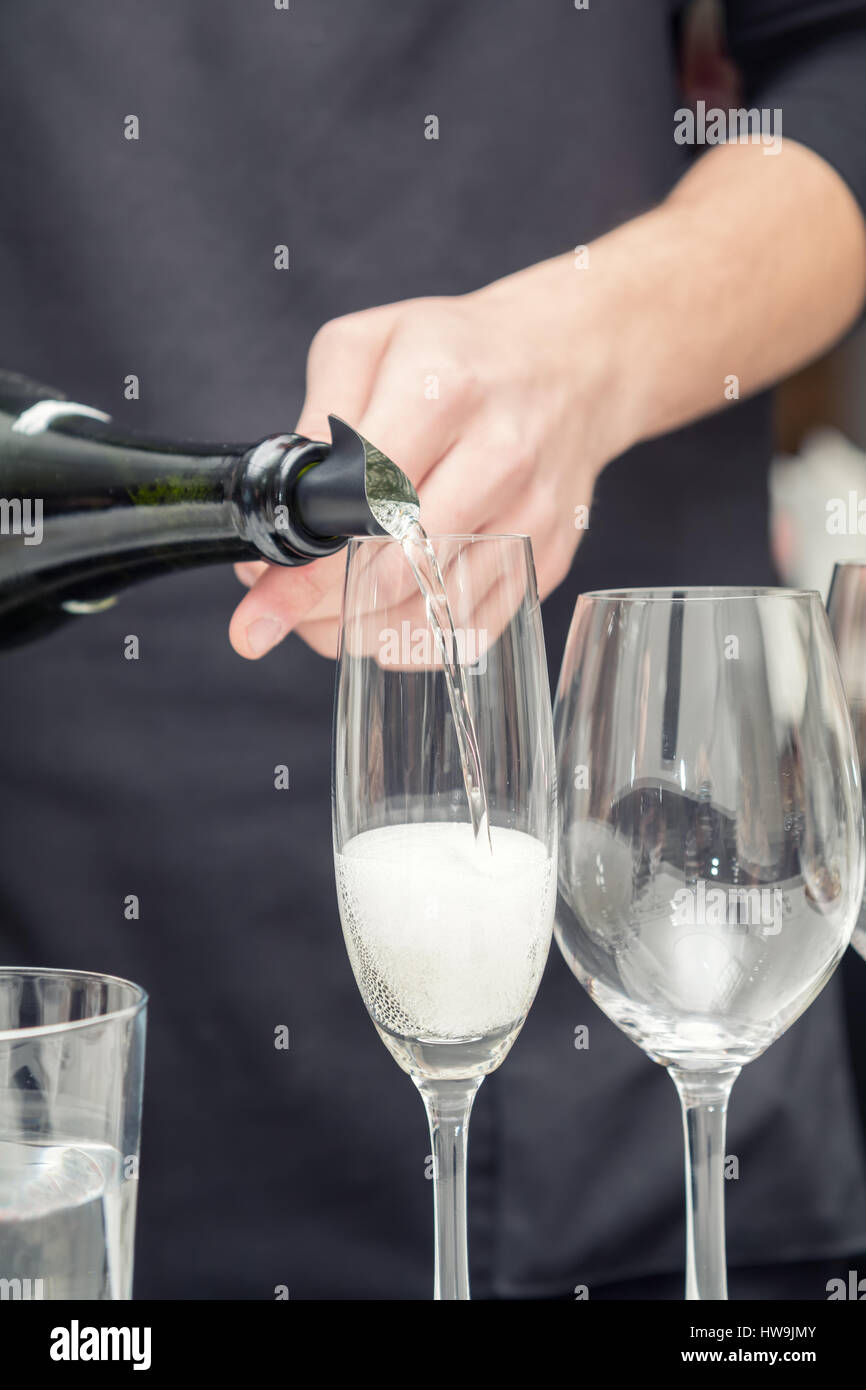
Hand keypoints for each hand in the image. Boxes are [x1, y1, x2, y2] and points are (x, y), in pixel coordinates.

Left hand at [229, 255, 621, 658]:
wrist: (572, 360)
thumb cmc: (457, 352)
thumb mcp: (371, 342)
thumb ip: (315, 414)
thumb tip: (281, 505)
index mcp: (442, 390)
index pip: (359, 503)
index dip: (304, 565)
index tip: (259, 602)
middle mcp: (498, 454)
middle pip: (396, 570)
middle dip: (323, 607)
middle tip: (280, 611)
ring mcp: (531, 512)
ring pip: (431, 612)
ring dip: (361, 631)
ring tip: (323, 617)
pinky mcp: (549, 556)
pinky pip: (470, 629)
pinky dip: (414, 640)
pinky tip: (380, 620)